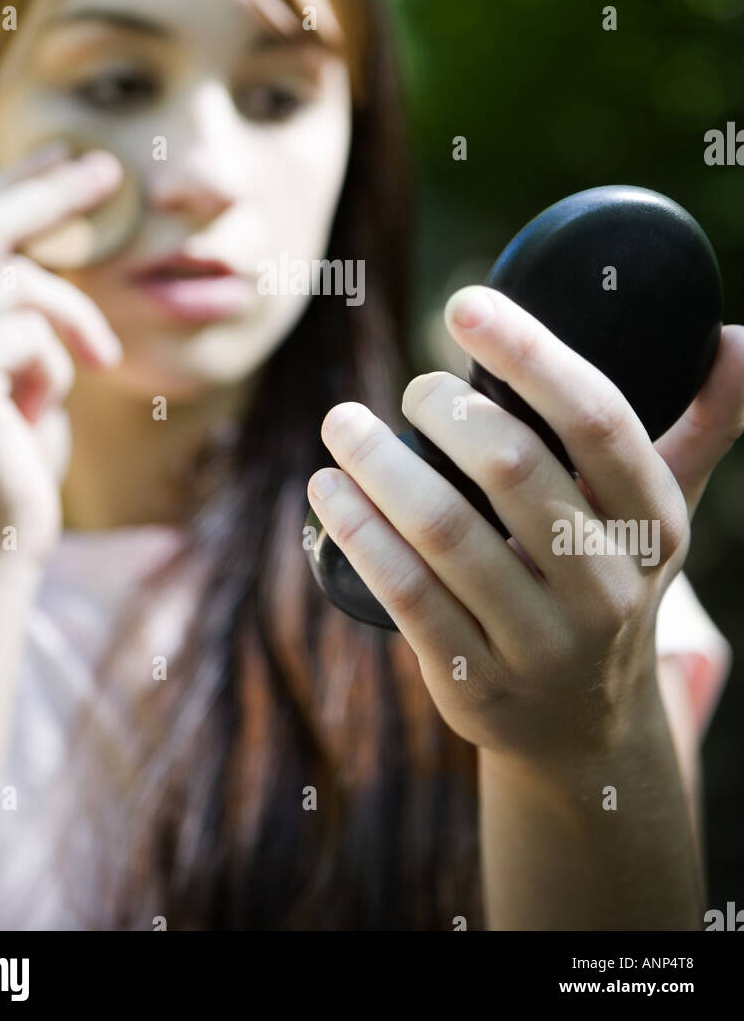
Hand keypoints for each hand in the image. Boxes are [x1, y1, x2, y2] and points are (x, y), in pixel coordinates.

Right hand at [0, 144, 124, 565]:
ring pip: (17, 280)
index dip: (12, 183)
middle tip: (109, 169)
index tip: (65, 154)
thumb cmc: (16, 452)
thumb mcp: (18, 361)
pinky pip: (30, 332)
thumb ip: (14, 301)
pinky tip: (40, 412)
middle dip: (48, 191)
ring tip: (90, 361)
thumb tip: (51, 220)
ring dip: (73, 317)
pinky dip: (58, 366)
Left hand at [308, 286, 743, 764]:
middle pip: (513, 467)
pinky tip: (329, 489)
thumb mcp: (661, 512)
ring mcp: (541, 642)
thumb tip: (742, 337)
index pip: (596, 417)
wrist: (586, 728)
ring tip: (343, 423)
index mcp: (655, 523)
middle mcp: (608, 586)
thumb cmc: (610, 580)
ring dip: (380, 465)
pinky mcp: (476, 684)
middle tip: (411, 388)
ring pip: (445, 530)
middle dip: (445, 409)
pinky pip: (406, 595)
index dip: (528, 351)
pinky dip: (358, 532)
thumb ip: (701, 423)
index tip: (465, 303)